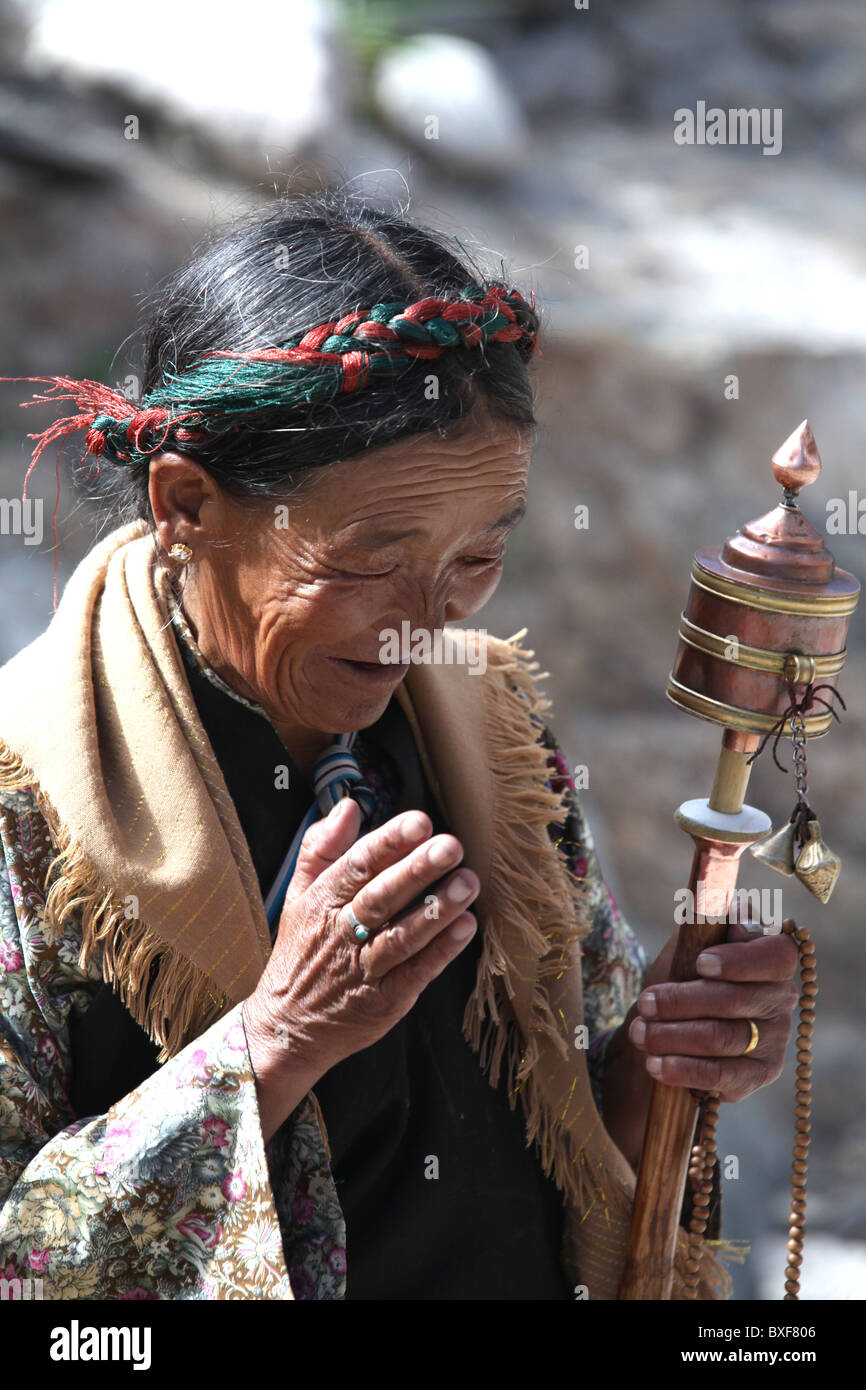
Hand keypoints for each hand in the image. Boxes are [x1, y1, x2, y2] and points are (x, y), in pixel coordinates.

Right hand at [242, 798, 478, 1141]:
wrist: (287, 1027)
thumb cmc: (301, 952)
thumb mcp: (297, 895)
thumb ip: (321, 848)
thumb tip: (349, 806)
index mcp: (322, 902)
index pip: (357, 865)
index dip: (389, 842)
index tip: (420, 821)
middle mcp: (341, 934)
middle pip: (381, 898)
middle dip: (417, 870)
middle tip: (451, 846)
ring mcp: (364, 970)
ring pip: (402, 936)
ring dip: (437, 909)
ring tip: (468, 882)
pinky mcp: (384, 1002)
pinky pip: (416, 973)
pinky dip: (441, 951)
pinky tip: (466, 927)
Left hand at [627, 917, 800, 1099]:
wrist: (677, 1020)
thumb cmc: (689, 970)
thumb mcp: (693, 940)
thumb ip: (703, 923)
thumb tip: (705, 900)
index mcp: (772, 956)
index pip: (776, 956)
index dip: (741, 960)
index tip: (701, 963)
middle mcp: (781, 997)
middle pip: (736, 1001)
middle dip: (682, 1002)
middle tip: (645, 1003)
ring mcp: (775, 1037)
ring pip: (722, 1038)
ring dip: (673, 1036)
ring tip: (640, 1033)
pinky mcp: (760, 1073)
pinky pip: (722, 1075)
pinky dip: (684, 1070)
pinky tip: (655, 1064)